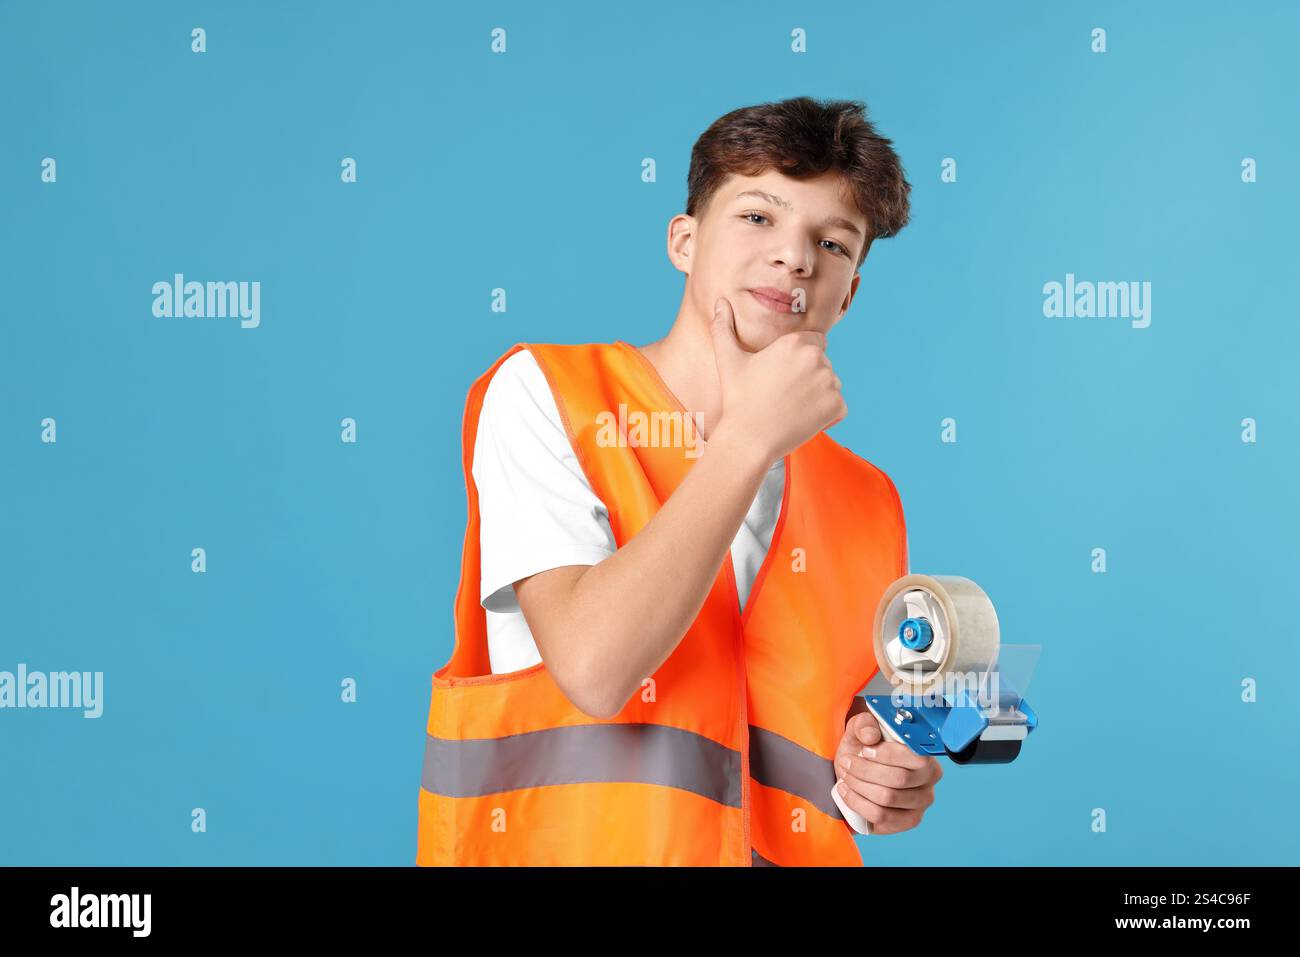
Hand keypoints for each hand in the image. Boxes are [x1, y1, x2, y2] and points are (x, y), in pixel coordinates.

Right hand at [708, 297, 846, 462]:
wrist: (749, 439)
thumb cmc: (737, 399)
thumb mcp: (728, 360)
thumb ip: (724, 328)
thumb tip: (719, 302)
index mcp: (795, 343)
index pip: (814, 341)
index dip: (799, 359)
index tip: (783, 376)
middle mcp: (817, 358)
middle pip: (822, 363)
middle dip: (809, 377)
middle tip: (783, 395)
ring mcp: (830, 382)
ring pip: (830, 385)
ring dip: (817, 397)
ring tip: (791, 409)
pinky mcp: (837, 405)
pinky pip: (839, 408)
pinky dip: (826, 416)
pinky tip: (802, 421)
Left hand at [834, 709, 942, 834]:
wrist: (855, 772)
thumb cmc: (863, 748)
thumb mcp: (861, 729)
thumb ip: (865, 724)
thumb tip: (870, 735)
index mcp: (925, 756)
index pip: (915, 756)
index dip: (886, 754)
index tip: (864, 750)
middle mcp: (928, 782)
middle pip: (898, 779)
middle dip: (865, 770)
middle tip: (846, 762)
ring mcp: (920, 805)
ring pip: (887, 799)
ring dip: (859, 786)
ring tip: (845, 775)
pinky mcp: (905, 822)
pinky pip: (880, 817)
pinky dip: (857, 803)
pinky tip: (846, 791)